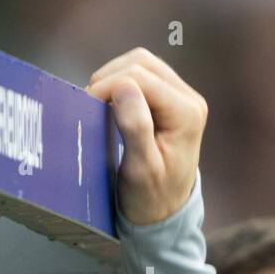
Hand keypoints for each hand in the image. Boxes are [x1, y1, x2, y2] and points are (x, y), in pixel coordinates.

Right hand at [86, 48, 207, 224]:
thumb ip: (136, 128)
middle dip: (108, 79)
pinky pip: (141, 74)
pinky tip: (108, 103)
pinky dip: (119, 82)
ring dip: (113, 77)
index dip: (107, 86)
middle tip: (88, 105)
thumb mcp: (141, 169)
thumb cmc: (151, 196)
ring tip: (96, 104)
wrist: (164, 210)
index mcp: (186, 114)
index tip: (85, 108)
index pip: (139, 78)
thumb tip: (124, 88)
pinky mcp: (170, 98)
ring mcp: (181, 96)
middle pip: (141, 63)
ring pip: (140, 63)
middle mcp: (189, 99)